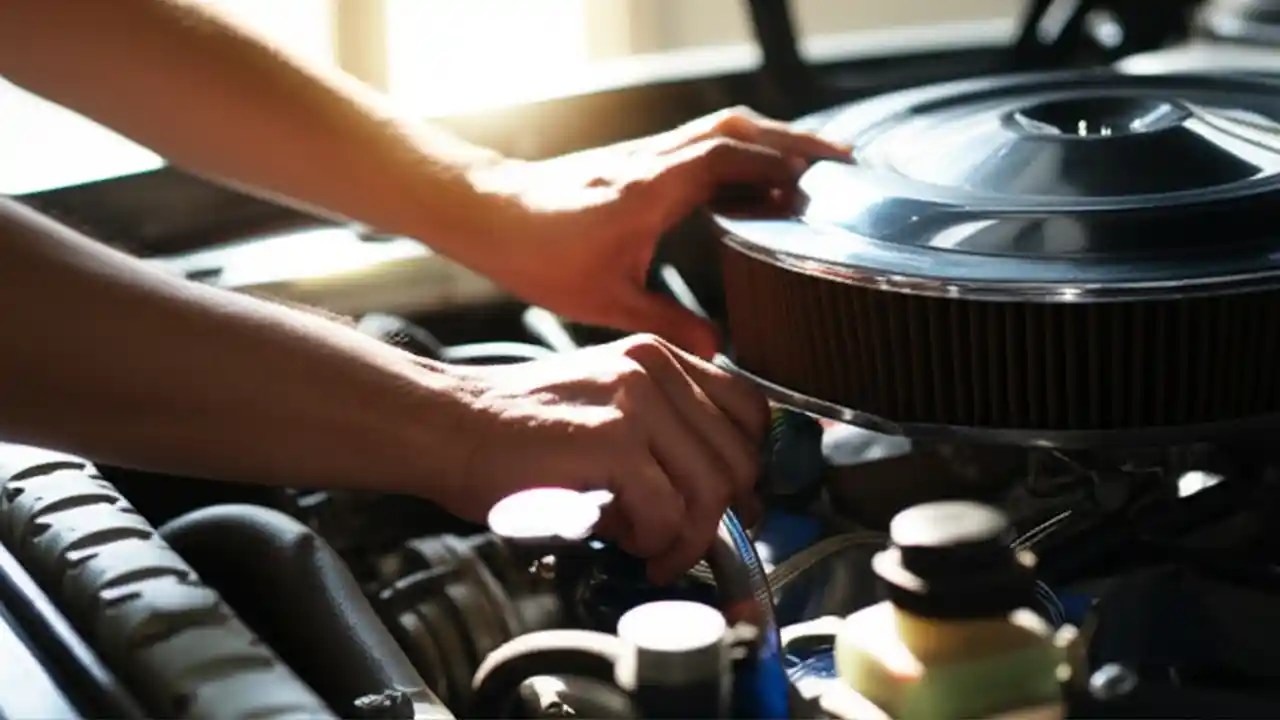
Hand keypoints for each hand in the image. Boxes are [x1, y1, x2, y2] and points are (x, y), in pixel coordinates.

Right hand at [442, 333, 768, 583]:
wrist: (446, 427)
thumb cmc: (514, 433)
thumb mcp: (602, 412)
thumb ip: (661, 438)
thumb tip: (715, 502)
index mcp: (657, 358)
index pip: (748, 410)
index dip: (747, 467)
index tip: (730, 505)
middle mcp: (653, 369)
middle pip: (738, 457)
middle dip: (722, 516)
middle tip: (687, 544)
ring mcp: (634, 400)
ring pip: (711, 488)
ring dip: (687, 537)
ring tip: (654, 553)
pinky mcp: (612, 440)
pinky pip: (668, 511)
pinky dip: (654, 541)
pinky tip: (626, 542)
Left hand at [459, 106, 849, 358]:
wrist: (490, 216)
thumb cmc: (538, 253)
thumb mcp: (606, 301)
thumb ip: (665, 324)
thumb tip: (716, 350)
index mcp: (653, 190)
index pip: (729, 158)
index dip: (778, 163)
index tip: (820, 175)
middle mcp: (653, 162)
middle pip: (735, 129)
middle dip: (789, 139)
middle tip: (835, 159)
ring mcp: (644, 156)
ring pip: (716, 128)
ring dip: (764, 139)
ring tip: (804, 163)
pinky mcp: (634, 161)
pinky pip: (697, 142)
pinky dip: (734, 150)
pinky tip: (745, 176)